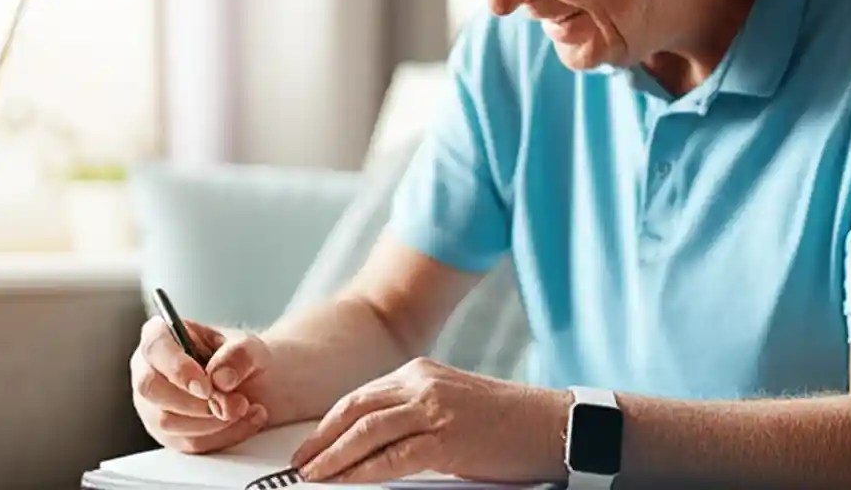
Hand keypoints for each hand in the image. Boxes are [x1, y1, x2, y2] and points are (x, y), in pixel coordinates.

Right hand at [131, 316, 272, 453]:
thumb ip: (238, 355)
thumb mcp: (250, 346)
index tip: (206, 386)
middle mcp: (149, 369)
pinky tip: (243, 422)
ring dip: (212, 422)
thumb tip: (220, 378)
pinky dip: (220, 437)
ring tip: (244, 408)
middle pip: (150, 388)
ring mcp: (153, 404)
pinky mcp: (167, 434)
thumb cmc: (242, 359)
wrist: (257, 386)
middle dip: (195, 402)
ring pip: (167, 421)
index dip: (177, 368)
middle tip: (233, 403)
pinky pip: (186, 443)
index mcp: (163, 336)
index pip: (154, 346)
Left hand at [290, 358, 567, 483]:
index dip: (330, 423)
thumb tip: (372, 444)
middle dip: (321, 439)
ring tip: (313, 475)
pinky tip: (345, 482)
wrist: (550, 425)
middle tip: (299, 463)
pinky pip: (391, 457)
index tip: (311, 445)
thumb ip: (412, 414)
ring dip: (333, 457)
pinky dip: (362, 471)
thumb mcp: (450, 404)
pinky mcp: (444, 438)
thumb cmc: (504, 422)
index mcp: (419, 372)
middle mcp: (421, 383)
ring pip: (366, 431)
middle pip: (355, 409)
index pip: (360, 396)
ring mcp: (432, 408)